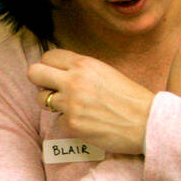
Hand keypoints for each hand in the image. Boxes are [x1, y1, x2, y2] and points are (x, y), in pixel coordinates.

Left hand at [27, 49, 154, 154]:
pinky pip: (57, 120)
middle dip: (40, 81)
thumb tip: (58, 72)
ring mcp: (70, 103)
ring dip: (51, 102)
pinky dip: (68, 122)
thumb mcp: (104, 72)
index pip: (48, 56)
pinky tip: (86, 121)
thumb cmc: (129, 97)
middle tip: (52, 88)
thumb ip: (80, 70)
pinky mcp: (71, 124)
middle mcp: (74, 81)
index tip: (57, 74)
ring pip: (40, 98)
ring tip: (71, 106)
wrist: (147, 122)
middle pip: (34, 72)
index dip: (50, 66)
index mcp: (83, 64)